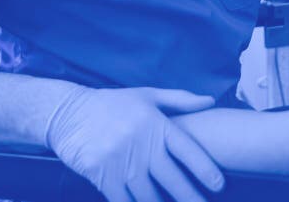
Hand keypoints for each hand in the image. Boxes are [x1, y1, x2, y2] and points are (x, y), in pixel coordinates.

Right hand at [46, 86, 224, 201]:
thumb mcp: (147, 96)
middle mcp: (141, 144)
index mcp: (156, 124)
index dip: (205, 169)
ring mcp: (120, 162)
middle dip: (190, 197)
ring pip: (149, 195)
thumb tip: (211, 101)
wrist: (69, 113)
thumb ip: (181, 100)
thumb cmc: (113, 104)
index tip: (219, 185)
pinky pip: (123, 200)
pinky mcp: (101, 175)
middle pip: (172, 178)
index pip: (187, 150)